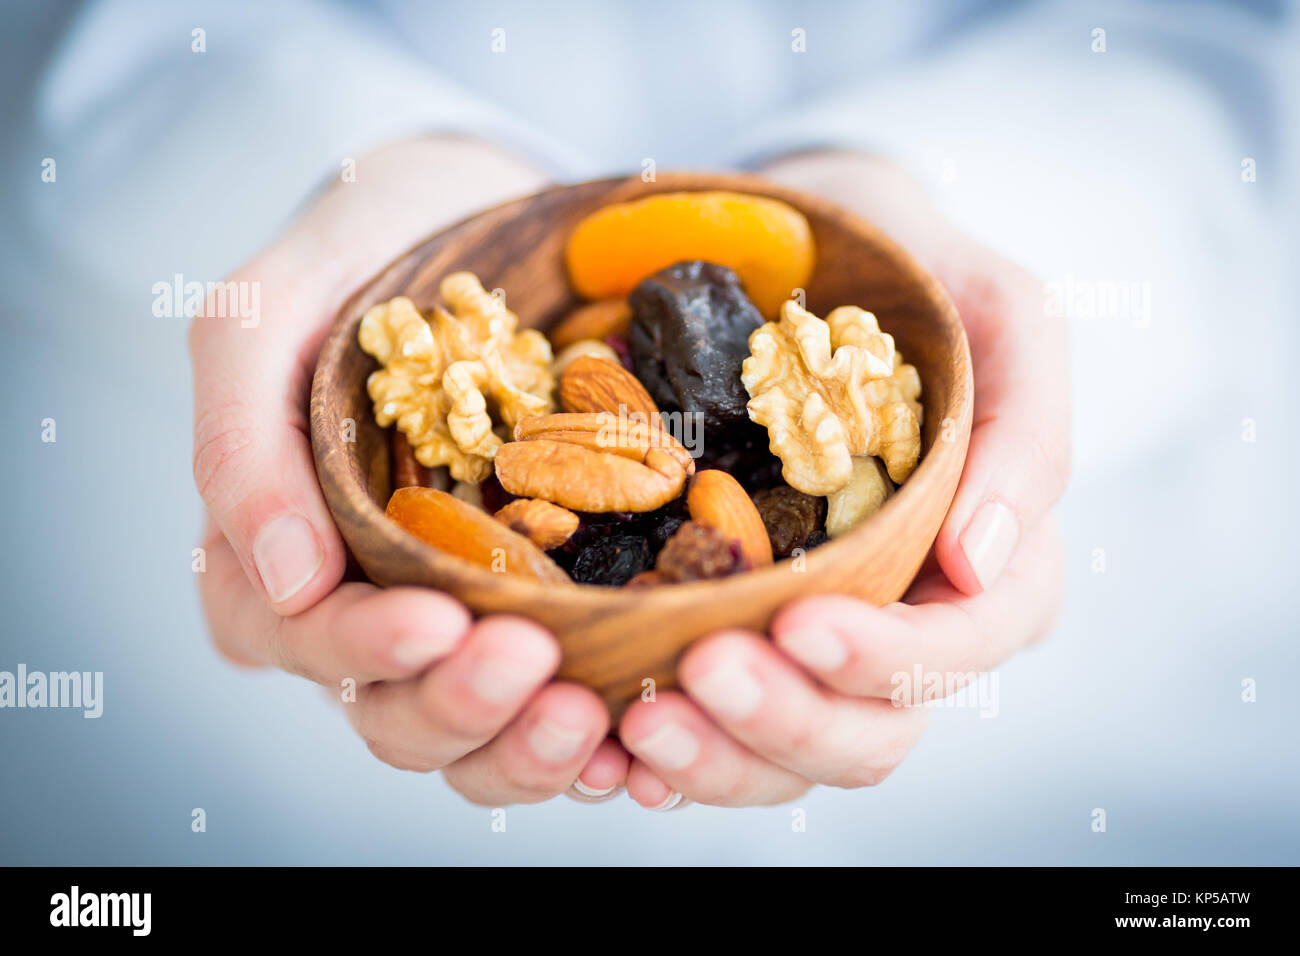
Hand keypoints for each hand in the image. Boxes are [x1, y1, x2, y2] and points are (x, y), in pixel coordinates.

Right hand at [190, 136, 625, 803]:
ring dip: (530, 748)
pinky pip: (569, 702)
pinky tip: (642, 734)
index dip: (363, 651)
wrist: (486, 222)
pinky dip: (604, 738)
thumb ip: (242, 433)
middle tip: (535, 662)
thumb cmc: (365, 256)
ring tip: (598, 714)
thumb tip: (288, 584)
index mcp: (278, 552)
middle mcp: (369, 604)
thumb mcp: (270, 311)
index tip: (439, 619)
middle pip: (396, 713)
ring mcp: (465, 615)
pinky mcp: (553, 610)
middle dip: (460, 704)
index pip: (302, 640)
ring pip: (479, 737)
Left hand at [616, 150, 1068, 807]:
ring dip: (719, 756)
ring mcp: (814, 641)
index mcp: (987, 567)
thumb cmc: (913, 281)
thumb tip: (981, 559)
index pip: (960, 647)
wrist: (806, 257)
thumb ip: (1027, 424)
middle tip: (700, 670)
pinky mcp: (736, 637)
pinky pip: (709, 731)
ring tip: (640, 717)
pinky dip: (666, 758)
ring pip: (786, 754)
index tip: (800, 622)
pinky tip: (616, 746)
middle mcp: (904, 624)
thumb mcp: (998, 313)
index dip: (889, 659)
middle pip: (868, 730)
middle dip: (787, 717)